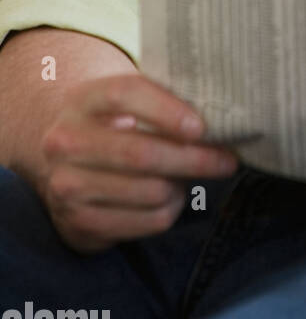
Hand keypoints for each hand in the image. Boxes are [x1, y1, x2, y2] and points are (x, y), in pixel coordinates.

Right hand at [36, 73, 239, 252]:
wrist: (68, 165)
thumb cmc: (118, 126)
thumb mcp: (129, 103)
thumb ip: (165, 101)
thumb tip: (221, 120)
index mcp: (83, 100)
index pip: (124, 94)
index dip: (166, 110)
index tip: (201, 127)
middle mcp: (66, 142)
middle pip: (141, 153)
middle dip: (194, 159)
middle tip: (227, 161)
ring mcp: (66, 186)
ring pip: (151, 191)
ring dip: (181, 187)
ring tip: (187, 177)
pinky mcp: (78, 223)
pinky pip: (148, 221)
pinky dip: (170, 211)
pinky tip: (170, 198)